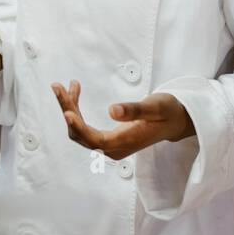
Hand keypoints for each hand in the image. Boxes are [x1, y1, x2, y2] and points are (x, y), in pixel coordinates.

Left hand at [52, 80, 194, 160]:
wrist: (175, 122)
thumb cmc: (168, 112)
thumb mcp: (156, 106)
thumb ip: (134, 110)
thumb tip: (112, 111)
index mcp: (126, 141)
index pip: (95, 139)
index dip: (78, 127)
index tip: (66, 111)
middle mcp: (114, 148)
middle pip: (81, 134)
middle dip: (67, 109)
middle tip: (58, 86)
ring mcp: (110, 146)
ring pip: (80, 132)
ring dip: (70, 109)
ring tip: (65, 86)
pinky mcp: (107, 140)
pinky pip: (85, 129)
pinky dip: (76, 112)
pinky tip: (75, 93)